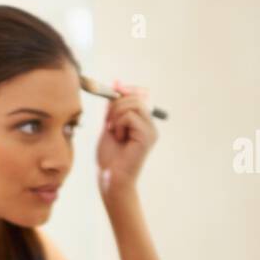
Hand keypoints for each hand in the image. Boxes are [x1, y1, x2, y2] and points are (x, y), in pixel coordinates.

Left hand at [94, 80, 156, 194]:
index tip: (114, 88)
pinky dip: (118, 125)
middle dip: (116, 105)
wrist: (109, 176)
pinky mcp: (148, 136)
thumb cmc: (109, 156)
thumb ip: (113, 106)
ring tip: (113, 131)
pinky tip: (118, 138)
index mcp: (143, 122)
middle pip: (136, 97)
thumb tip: (117, 83)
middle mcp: (150, 125)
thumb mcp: (109, 125)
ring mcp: (151, 131)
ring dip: (116, 116)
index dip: (127, 90)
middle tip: (108, 122)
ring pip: (133, 105)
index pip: (140, 95)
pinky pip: (130, 116)